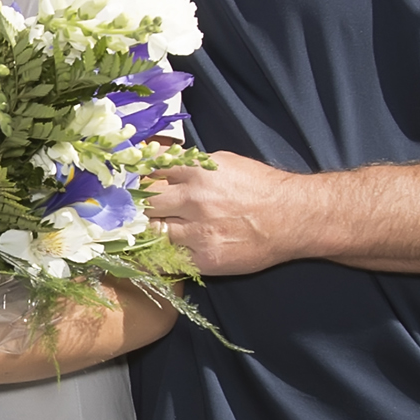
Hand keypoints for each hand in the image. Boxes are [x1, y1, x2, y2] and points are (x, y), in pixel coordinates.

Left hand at [143, 150, 305, 275]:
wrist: (292, 217)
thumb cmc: (259, 186)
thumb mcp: (222, 162)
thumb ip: (188, 164)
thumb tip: (156, 159)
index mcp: (196, 171)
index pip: (148, 171)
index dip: (134, 179)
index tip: (126, 184)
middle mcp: (193, 200)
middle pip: (144, 203)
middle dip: (135, 207)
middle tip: (129, 211)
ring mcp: (198, 231)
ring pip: (151, 232)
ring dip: (144, 232)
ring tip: (138, 232)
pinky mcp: (205, 258)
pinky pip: (166, 260)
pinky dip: (154, 257)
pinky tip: (147, 254)